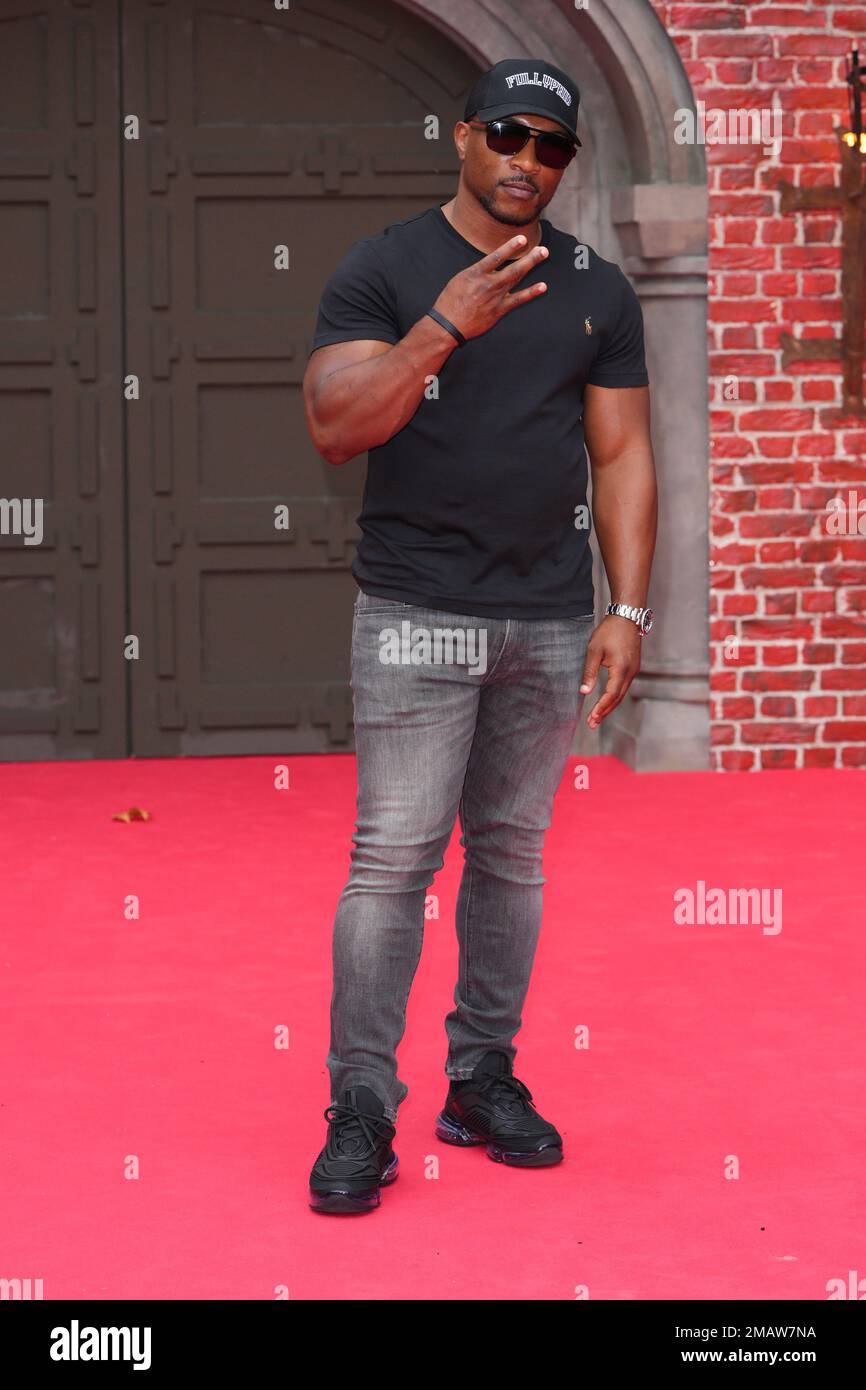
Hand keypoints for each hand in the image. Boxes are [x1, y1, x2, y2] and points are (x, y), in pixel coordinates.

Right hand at [432, 234, 548, 341]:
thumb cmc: (450, 302)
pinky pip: (518, 300)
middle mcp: (488, 283)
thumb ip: (477, 271)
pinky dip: (531, 293)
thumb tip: (490, 265)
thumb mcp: (459, 279)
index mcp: (476, 273)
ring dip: (531, 265)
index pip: (496, 257)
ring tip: (543, 255)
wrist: (448, 325)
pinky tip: (542, 286)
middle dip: (529, 257)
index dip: (510, 247)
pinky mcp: (499, 310)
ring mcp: (496, 297)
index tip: (522, 239)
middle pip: (513, 268)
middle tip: (543, 249)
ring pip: (517, 279)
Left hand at [580, 615, 641, 728]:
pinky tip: (606, 701)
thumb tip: (584, 692)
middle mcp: (631, 673)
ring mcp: (634, 670)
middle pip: (618, 699)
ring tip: (597, 717)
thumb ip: (589, 672)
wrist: (627, 616)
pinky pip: (624, 686)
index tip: (592, 718)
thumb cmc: (610, 631)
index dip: (601, 708)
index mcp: (621, 669)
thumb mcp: (594, 651)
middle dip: (605, 712)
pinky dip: (615, 696)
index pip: (611, 695)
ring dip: (609, 706)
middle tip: (592, 724)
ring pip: (622, 694)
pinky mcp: (633, 667)